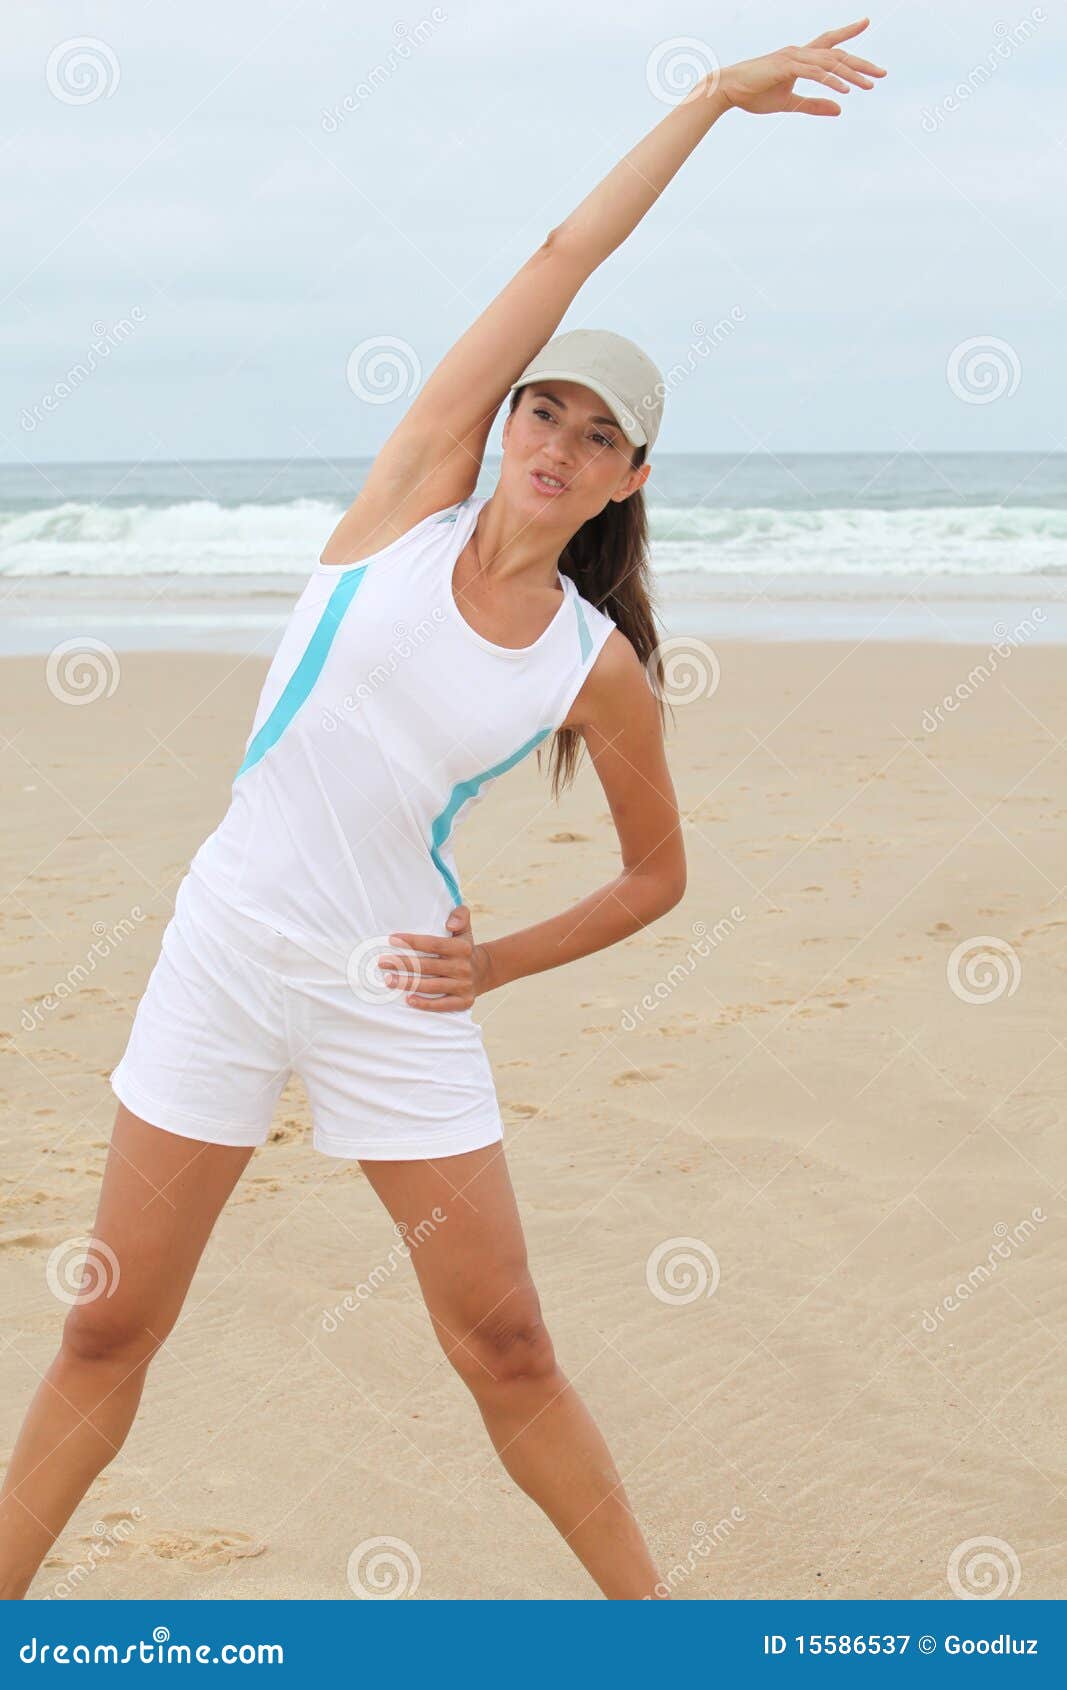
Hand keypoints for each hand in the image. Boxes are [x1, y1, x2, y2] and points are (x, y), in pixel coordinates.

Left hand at [377, 904, 493, 1011]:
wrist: (483, 972)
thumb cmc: (464, 949)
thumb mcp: (465, 929)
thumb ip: (461, 916)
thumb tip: (449, 924)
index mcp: (462, 948)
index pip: (433, 944)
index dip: (412, 941)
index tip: (392, 939)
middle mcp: (463, 967)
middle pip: (427, 966)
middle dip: (403, 964)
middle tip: (382, 962)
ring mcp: (463, 986)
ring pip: (431, 986)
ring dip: (408, 984)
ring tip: (388, 980)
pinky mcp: (464, 1002)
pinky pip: (442, 1005)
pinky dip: (425, 1004)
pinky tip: (409, 999)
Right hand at [718, 17, 885, 117]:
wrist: (729, 90)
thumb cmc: (754, 95)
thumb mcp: (789, 103)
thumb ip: (814, 105)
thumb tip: (840, 109)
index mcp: (800, 58)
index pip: (829, 42)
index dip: (848, 32)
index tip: (866, 23)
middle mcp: (800, 52)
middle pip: (837, 54)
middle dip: (861, 63)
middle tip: (882, 73)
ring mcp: (794, 57)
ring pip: (830, 63)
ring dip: (851, 75)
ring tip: (869, 86)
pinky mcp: (787, 67)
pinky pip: (816, 73)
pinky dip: (832, 81)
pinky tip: (846, 91)